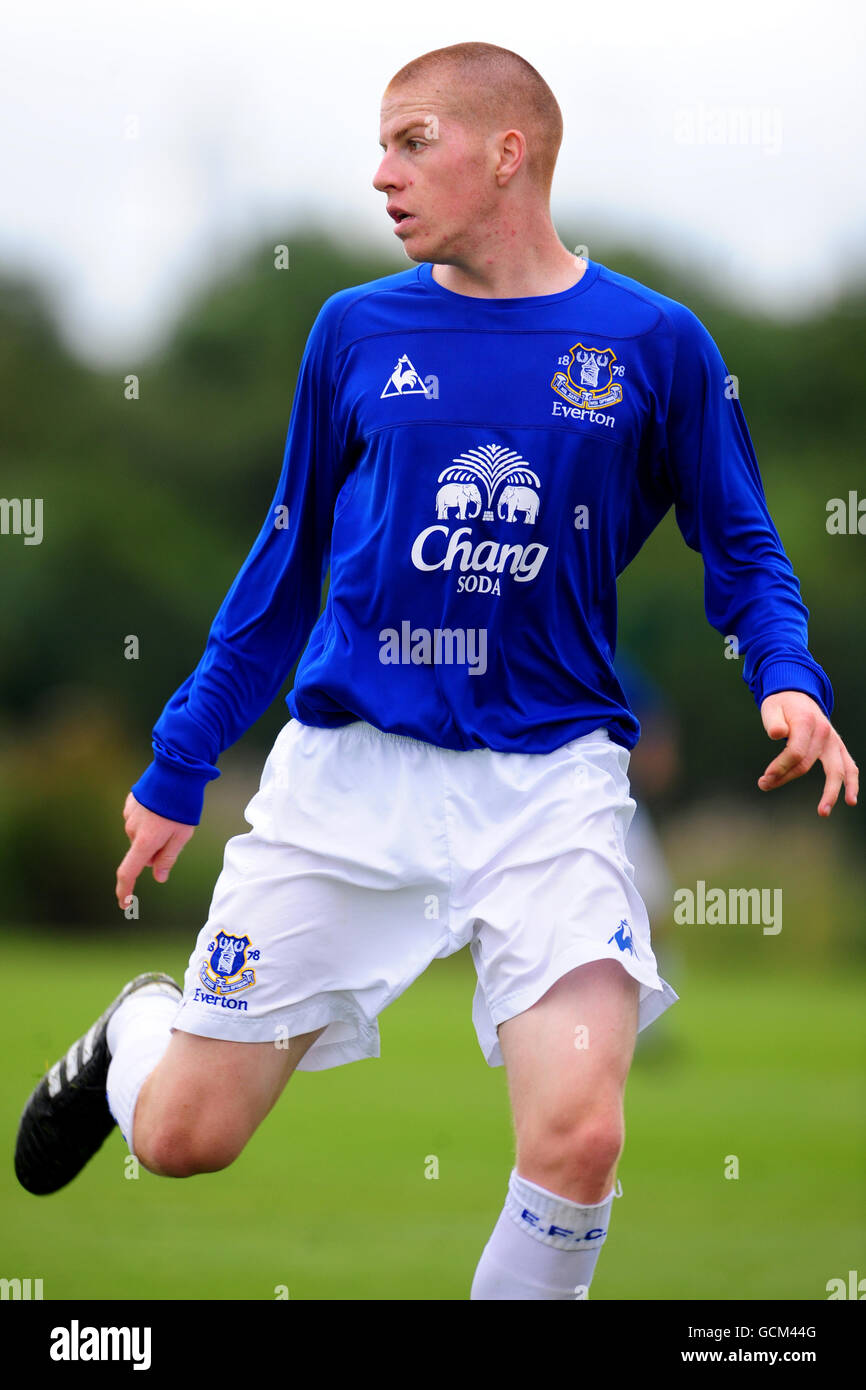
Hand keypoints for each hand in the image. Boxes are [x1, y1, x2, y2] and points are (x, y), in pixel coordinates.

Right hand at [116, 792, 195, 908]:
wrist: (176, 771)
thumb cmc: (182, 806)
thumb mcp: (182, 836)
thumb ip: (168, 858)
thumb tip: (158, 876)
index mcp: (144, 841)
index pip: (129, 872)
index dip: (125, 890)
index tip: (125, 903)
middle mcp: (131, 830)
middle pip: (141, 852)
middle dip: (154, 851)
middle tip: (175, 835)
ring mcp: (128, 815)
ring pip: (140, 835)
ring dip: (152, 833)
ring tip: (170, 815)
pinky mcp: (129, 803)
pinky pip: (138, 819)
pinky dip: (149, 819)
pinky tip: (161, 807)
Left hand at [758, 691, 857, 816]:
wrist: (798, 695)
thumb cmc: (782, 705)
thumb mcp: (771, 708)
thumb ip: (773, 721)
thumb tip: (777, 734)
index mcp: (807, 722)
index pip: (795, 752)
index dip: (779, 767)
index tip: (764, 778)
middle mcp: (824, 732)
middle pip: (806, 763)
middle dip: (785, 777)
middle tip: (764, 786)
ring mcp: (834, 741)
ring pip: (836, 770)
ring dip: (830, 792)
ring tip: (822, 812)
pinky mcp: (838, 748)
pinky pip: (849, 767)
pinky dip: (851, 783)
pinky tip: (850, 799)